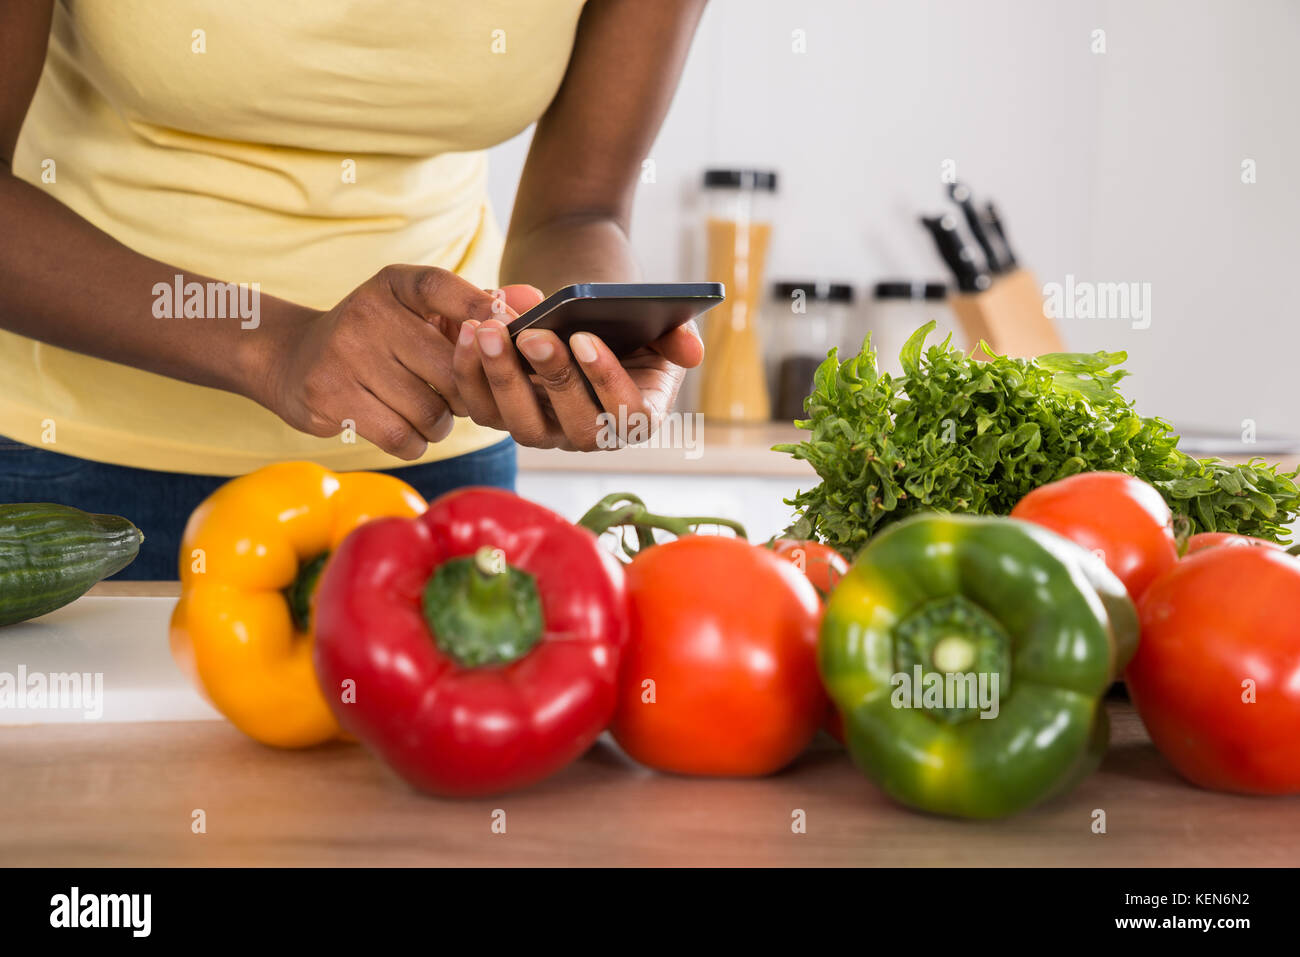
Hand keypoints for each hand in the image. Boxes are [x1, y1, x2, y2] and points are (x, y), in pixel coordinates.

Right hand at [251, 265, 508, 459]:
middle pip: (451, 370)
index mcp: (393, 285)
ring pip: (430, 411)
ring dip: (441, 423)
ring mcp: (344, 355)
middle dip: (466, 394)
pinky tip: (405, 427)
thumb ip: (473, 308)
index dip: (482, 313)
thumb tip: (530, 303)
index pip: (443, 289)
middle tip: (460, 397)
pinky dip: (415, 443)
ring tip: (428, 411)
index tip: (507, 335)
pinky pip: (402, 438)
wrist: (294, 359)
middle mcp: (366, 312)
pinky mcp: (330, 398)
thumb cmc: (379, 338)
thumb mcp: (417, 311)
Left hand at [452, 286, 704, 450]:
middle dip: (553, 377)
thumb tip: (692, 351)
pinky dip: (471, 372)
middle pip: (574, 425)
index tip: (586, 338)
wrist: (585, 315)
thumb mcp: (659, 325)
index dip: (607, 380)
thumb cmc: (628, 325)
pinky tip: (469, 331)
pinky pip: (484, 408)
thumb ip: (678, 336)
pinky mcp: (506, 417)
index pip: (629, 415)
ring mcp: (547, 431)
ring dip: (502, 378)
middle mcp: (592, 434)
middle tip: (534, 333)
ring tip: (490, 329)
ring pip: (521, 424)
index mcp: (638, 415)